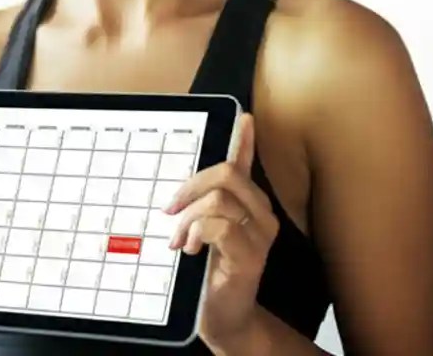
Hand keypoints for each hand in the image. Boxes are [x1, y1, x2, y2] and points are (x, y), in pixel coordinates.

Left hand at [164, 112, 277, 350]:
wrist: (223, 315)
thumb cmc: (208, 271)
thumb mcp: (198, 231)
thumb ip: (196, 206)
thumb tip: (179, 184)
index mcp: (248, 203)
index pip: (245, 163)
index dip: (244, 140)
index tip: (243, 117)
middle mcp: (261, 214)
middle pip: (226, 174)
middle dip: (190, 187)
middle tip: (171, 210)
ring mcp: (260, 235)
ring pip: (219, 199)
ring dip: (188, 218)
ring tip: (180, 241)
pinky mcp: (251, 256)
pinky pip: (218, 227)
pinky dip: (196, 234)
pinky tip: (189, 250)